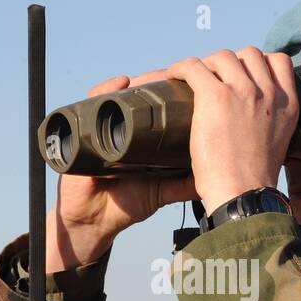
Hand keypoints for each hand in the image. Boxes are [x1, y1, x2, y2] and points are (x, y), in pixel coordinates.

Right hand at [46, 71, 198, 272]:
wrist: (94, 219)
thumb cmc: (126, 204)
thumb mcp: (163, 192)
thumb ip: (186, 185)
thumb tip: (217, 178)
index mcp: (147, 137)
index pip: (163, 106)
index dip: (178, 95)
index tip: (196, 89)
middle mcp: (127, 126)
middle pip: (145, 94)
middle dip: (161, 84)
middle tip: (177, 81)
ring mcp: (105, 124)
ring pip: (123, 92)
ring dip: (139, 82)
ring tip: (152, 80)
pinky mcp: (84, 127)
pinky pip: (94, 101)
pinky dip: (107, 89)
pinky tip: (122, 83)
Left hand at [165, 48, 299, 213]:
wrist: (242, 194)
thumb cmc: (252, 179)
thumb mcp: (278, 141)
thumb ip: (270, 120)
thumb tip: (253, 115)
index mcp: (287, 103)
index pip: (278, 61)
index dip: (258, 63)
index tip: (242, 75)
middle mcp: (268, 92)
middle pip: (248, 54)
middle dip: (230, 64)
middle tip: (214, 81)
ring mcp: (243, 91)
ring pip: (222, 56)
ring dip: (207, 66)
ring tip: (195, 82)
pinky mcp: (216, 96)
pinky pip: (194, 66)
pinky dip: (182, 68)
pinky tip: (174, 77)